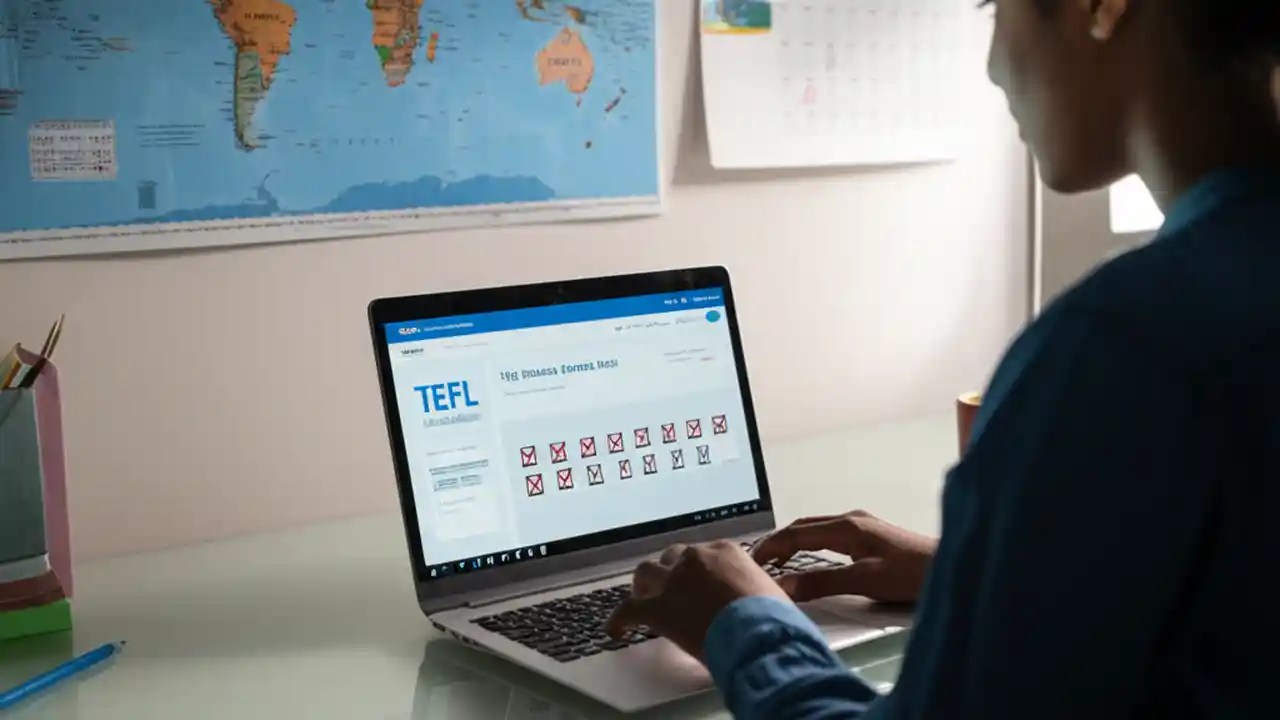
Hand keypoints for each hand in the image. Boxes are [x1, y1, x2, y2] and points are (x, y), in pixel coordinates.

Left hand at [606, 541, 789, 658]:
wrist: (761, 636)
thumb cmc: (775, 620)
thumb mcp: (770, 593)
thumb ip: (755, 589)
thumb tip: (759, 603)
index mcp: (726, 552)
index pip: (703, 554)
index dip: (697, 571)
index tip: (698, 583)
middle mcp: (696, 559)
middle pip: (673, 558)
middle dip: (670, 573)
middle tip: (671, 590)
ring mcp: (674, 581)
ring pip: (647, 573)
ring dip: (645, 586)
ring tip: (644, 600)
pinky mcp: (658, 607)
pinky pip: (627, 610)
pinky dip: (620, 620)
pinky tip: (617, 631)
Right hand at [752, 510, 937, 603]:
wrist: (952, 568)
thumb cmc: (911, 574)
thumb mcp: (863, 580)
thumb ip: (821, 583)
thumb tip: (781, 587)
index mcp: (846, 526)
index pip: (796, 532)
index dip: (771, 546)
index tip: (751, 561)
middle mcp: (851, 520)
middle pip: (803, 526)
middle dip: (778, 542)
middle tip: (757, 562)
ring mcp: (862, 526)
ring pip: (816, 530)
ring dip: (793, 543)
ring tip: (776, 562)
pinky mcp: (871, 537)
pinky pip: (829, 536)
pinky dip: (810, 546)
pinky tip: (810, 560)